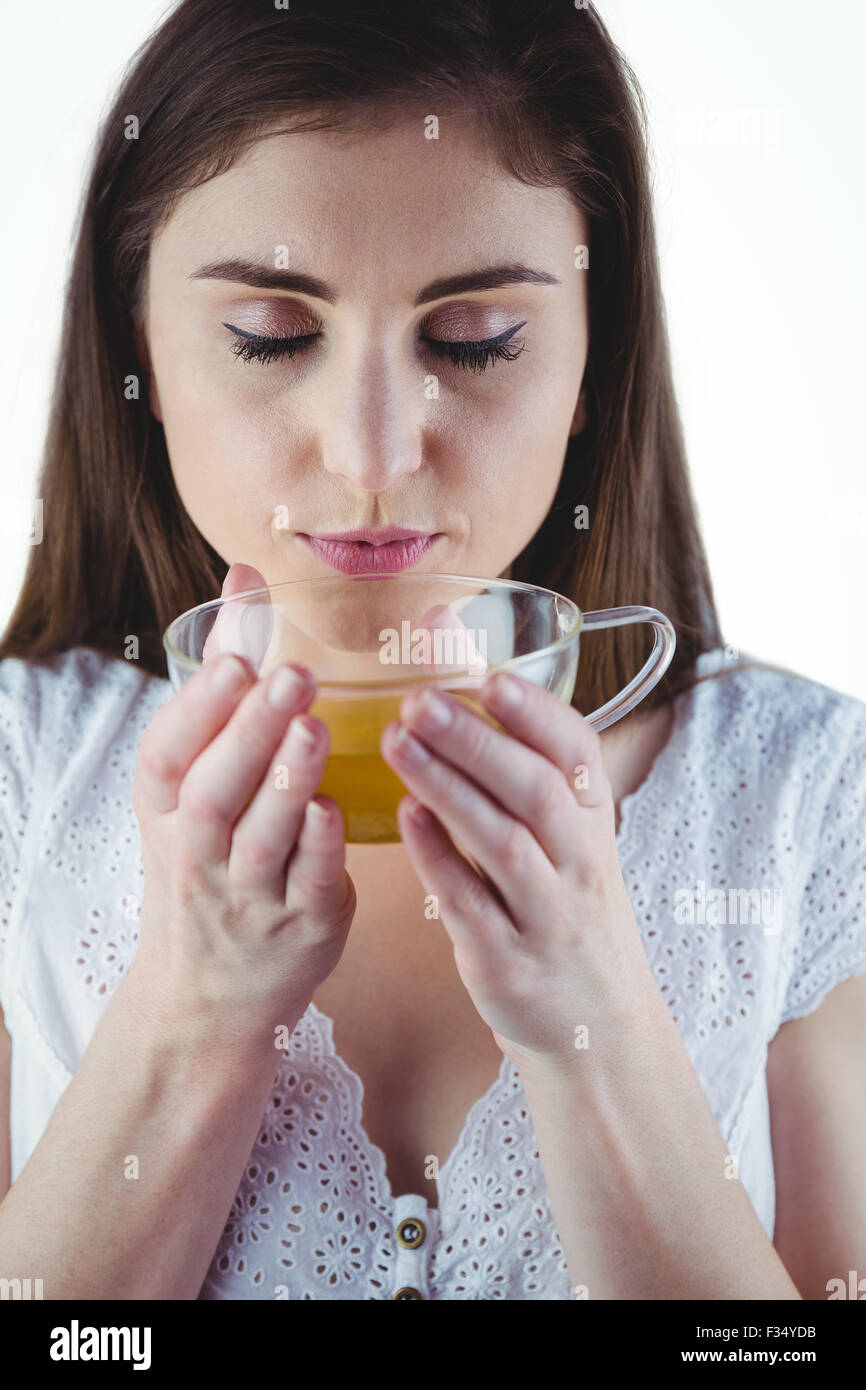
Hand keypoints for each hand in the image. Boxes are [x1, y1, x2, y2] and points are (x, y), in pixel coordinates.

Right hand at [130, 563, 355, 1041]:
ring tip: (314, 727)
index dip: (198, 705)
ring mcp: (248, 896)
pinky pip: (309, 884)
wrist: (210, 992)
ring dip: (287, 782)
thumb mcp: (194, 784)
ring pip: (260, 839)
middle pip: (213, 793)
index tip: (236, 655)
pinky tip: (336, 806)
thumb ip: (225, 685)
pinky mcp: (301, 927)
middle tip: (291, 675)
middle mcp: (197, 854)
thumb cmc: (211, 860)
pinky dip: (320, 846)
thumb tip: (247, 582)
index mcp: (166, 811)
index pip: (165, 755)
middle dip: (248, 732)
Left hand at [380, 673, 654, 1068]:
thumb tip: (464, 661)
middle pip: (535, 791)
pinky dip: (438, 859)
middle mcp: (579, 863)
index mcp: (592, 820)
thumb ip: (517, 759)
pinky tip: (403, 818)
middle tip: (418, 700)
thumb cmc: (563, 904)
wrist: (594, 1022)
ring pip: (503, 844)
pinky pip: (471, 905)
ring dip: (449, 789)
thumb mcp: (565, 835)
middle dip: (477, 741)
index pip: (577, 752)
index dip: (536, 711)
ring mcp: (546, 915)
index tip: (491, 674)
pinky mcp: (507, 962)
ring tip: (396, 743)